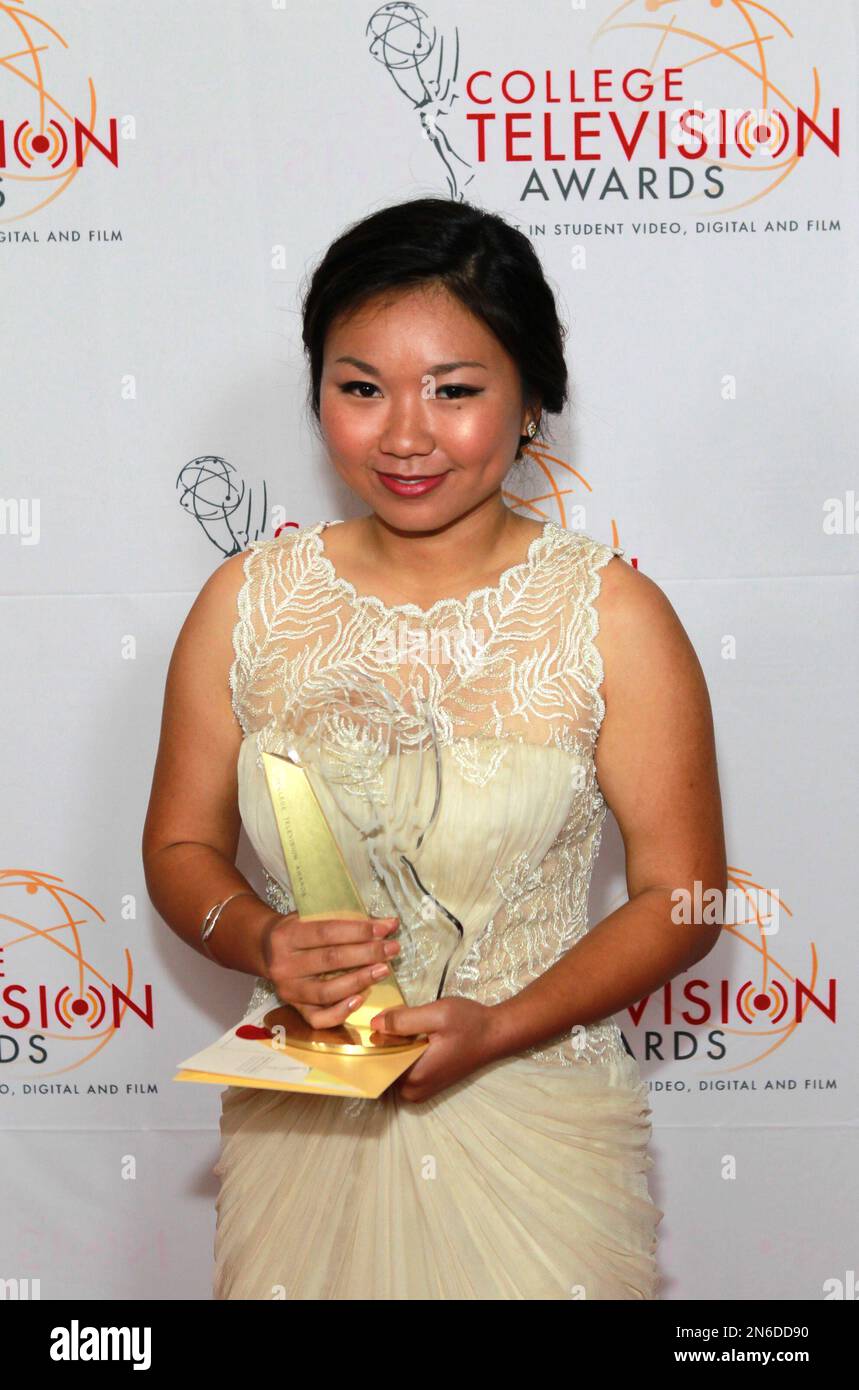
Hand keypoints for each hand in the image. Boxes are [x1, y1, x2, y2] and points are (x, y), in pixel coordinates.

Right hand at [261, 911, 400, 1029]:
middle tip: (392, 949)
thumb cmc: (297, 930)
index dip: (358, 930)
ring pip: (327, 991)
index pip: (327, 931)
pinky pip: (318, 1018)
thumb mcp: (311, 916)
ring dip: (360, 980)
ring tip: (383, 970)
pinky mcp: (294, 1008)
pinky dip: (341, 1011)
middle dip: (367, 953)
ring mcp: (288, 989)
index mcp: (287, 935)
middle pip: (330, 960)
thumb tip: (388, 924)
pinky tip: (361, 999)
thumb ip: (346, 919)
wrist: (265, 949)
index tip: (385, 928)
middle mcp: (284, 964)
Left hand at [370, 997, 503, 1103]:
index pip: (377, 1058)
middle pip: (382, 1061)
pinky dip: (402, 1049)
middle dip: (385, 1038)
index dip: (376, 1035)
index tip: (384, 1017)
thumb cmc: (470, 1024)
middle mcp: (413, 1090)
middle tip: (401, 1016)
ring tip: (410, 1023)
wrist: (495, 1034)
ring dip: (394, 1043)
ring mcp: (418, 1091)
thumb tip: (374, 1024)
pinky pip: (401, 1066)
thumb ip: (403, 1020)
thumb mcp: (437, 1014)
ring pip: (391, 1063)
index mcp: (414, 1076)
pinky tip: (415, 1033)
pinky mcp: (423, 1085)